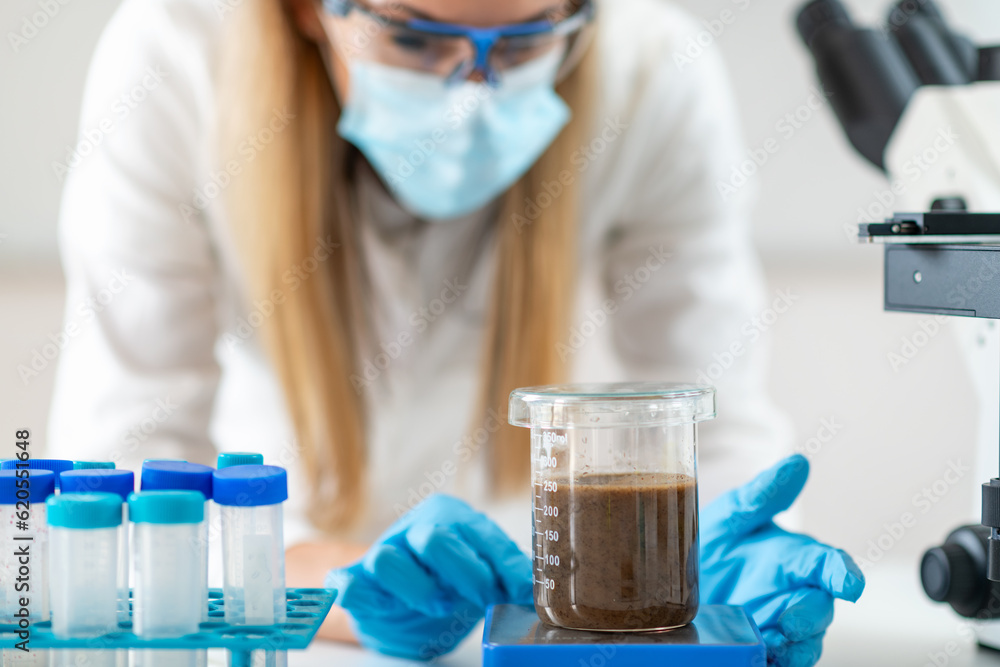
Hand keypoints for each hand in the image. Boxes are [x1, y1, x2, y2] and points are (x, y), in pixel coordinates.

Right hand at [325, 494, 532, 659]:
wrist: (405, 602)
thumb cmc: (450, 581)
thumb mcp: (483, 572)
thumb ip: (506, 575)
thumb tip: (533, 590)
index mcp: (449, 516)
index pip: (480, 533)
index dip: (503, 564)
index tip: (520, 591)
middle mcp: (414, 529)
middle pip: (434, 539)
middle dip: (465, 572)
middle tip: (483, 597)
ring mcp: (381, 554)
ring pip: (387, 560)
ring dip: (417, 589)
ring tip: (439, 605)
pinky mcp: (357, 581)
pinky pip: (346, 583)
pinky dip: (355, 593)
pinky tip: (376, 603)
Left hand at [700, 455, 864, 666]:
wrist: (673, 583)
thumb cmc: (714, 545)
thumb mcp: (730, 516)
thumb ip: (763, 494)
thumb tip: (797, 462)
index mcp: (793, 558)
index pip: (828, 564)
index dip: (842, 574)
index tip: (850, 584)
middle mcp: (793, 594)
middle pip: (819, 609)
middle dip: (810, 617)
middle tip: (789, 621)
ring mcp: (779, 626)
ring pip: (804, 643)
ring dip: (795, 646)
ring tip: (774, 644)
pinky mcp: (764, 651)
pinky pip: (779, 662)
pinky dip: (775, 662)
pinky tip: (761, 658)